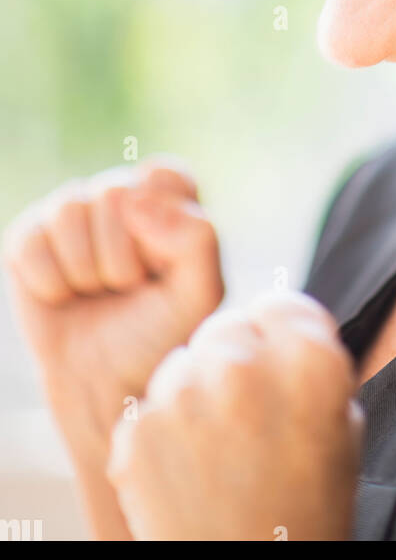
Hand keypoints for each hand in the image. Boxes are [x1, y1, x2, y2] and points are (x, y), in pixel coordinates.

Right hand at [2, 158, 223, 456]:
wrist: (105, 382)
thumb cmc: (158, 332)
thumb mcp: (200, 292)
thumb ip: (195, 236)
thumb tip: (135, 199)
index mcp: (168, 199)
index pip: (163, 176)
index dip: (162, 225)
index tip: (161, 267)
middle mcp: (120, 196)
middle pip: (115, 193)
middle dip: (122, 257)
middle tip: (127, 288)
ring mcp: (73, 212)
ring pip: (69, 209)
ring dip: (86, 269)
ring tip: (97, 292)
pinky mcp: (30, 237)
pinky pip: (32, 241)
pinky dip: (51, 282)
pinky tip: (65, 297)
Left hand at [106, 292, 363, 540]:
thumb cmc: (305, 518)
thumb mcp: (341, 430)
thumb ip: (313, 369)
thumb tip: (278, 333)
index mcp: (309, 362)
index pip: (282, 303)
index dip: (281, 334)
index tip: (279, 360)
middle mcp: (243, 366)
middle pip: (227, 328)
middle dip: (235, 361)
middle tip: (246, 416)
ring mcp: (183, 398)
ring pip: (182, 364)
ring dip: (195, 393)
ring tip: (217, 453)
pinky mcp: (136, 434)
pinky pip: (148, 409)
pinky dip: (160, 435)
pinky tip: (187, 474)